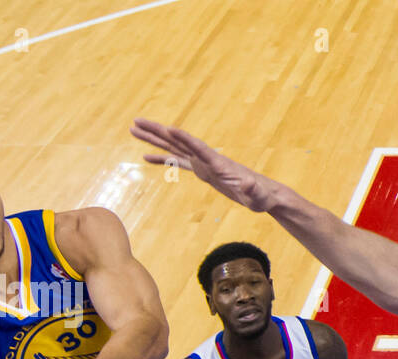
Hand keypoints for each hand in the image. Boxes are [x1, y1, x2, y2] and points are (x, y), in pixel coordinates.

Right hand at [131, 119, 280, 212]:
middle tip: (135, 121)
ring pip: (173, 148)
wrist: (264, 195)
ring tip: (133, 130)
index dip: (184, 138)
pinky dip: (162, 160)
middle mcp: (207, 158)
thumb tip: (249, 185)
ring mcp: (202, 163)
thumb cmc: (261, 197)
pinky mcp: (201, 171)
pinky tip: (146, 158)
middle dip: (157, 131)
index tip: (168, 128)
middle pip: (178, 141)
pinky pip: (177, 163)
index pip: (198, 147)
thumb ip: (252, 190)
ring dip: (154, 140)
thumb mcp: (258, 197)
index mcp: (218, 163)